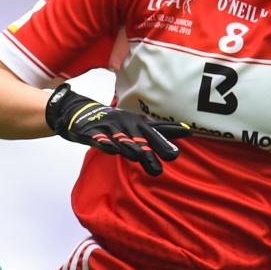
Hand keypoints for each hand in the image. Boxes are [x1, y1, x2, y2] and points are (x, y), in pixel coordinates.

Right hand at [44, 84, 190, 176]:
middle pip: (144, 137)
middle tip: (171, 155)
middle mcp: (127, 125)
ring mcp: (110, 129)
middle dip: (157, 145)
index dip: (172, 132)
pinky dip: (105, 143)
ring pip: (123, 139)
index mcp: (138, 124)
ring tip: (139, 155)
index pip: (158, 129)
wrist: (81, 114)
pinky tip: (111, 149)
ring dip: (131, 146)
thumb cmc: (115, 124)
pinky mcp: (93, 134)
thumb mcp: (137, 125)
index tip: (189, 132)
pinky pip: (100, 140)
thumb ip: (160, 132)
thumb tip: (188, 131)